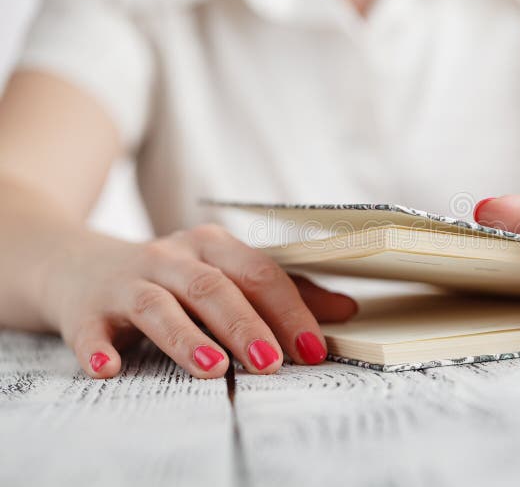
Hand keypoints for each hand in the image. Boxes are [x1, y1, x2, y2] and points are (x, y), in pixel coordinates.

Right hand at [38, 224, 356, 378]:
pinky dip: (98, 348)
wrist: (76, 262)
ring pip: (159, 305)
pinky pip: (90, 328)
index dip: (289, 310)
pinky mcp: (85, 307)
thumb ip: (283, 292)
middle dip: (245, 325)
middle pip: (212, 287)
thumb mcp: (226, 273)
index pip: (259, 272)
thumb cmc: (171, 277)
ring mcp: (127, 280)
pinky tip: (110, 368)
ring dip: (187, 339)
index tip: (315, 349)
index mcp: (213, 246)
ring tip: (215, 371)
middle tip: (272, 362)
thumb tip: (345, 311)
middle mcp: (171, 256)